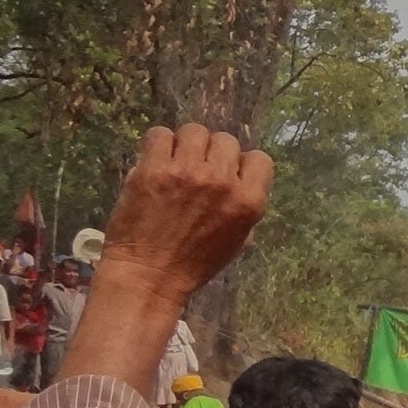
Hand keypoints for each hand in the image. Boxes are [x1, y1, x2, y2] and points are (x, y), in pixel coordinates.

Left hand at [94, 126, 272, 305]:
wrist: (148, 276)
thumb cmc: (194, 264)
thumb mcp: (237, 241)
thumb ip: (244, 207)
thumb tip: (239, 181)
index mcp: (248, 202)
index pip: (259, 159)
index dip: (242, 165)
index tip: (227, 175)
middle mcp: (222, 182)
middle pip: (226, 140)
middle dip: (212, 153)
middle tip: (196, 169)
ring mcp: (187, 172)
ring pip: (194, 131)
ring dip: (185, 144)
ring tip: (174, 162)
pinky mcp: (153, 169)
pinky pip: (159, 134)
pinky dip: (157, 144)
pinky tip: (155, 161)